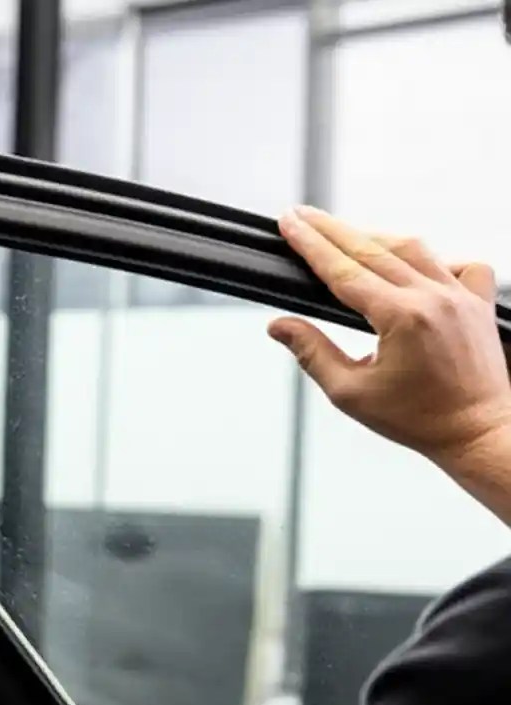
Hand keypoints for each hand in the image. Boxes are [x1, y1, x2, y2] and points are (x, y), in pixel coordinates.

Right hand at [270, 206, 510, 476]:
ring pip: (412, 248)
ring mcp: (461, 296)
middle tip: (301, 214)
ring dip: (374, 238)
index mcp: (401, 318)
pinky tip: (413, 266)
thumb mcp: (351, 394)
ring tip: (344, 233)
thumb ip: (312, 353)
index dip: (310, 244)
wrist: (480, 434)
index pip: (343, 269)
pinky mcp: (480, 303)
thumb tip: (278, 325)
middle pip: (371, 248)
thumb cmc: (418, 420)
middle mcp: (433, 298)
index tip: (288, 222)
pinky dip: (433, 258)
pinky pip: (459, 263)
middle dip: (331, 229)